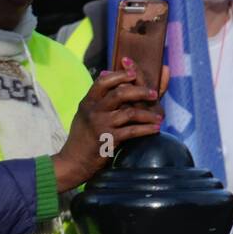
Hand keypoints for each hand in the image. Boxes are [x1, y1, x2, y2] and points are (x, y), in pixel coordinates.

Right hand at [52, 66, 162, 190]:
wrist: (74, 161)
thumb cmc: (81, 137)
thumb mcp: (84, 113)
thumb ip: (96, 97)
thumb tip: (106, 72)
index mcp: (87, 102)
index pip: (103, 81)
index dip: (119, 75)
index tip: (134, 73)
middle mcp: (93, 111)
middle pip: (119, 94)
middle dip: (140, 91)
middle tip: (154, 94)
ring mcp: (100, 125)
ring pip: (129, 113)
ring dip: (147, 114)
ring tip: (159, 117)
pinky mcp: (108, 139)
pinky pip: (132, 131)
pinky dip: (146, 129)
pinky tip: (155, 129)